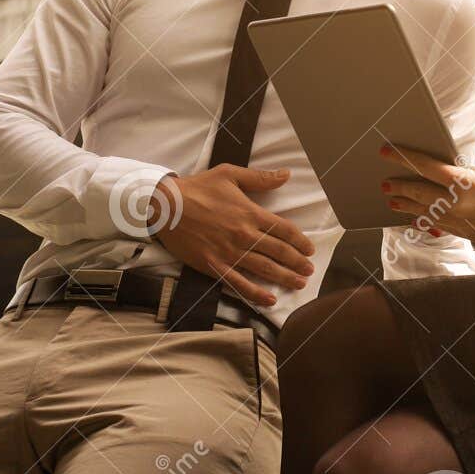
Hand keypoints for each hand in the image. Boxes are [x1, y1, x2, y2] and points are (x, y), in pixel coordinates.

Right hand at [147, 165, 315, 306]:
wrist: (165, 205)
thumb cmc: (197, 188)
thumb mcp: (229, 174)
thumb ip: (260, 178)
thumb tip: (286, 175)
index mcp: (250, 213)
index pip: (284, 230)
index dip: (300, 241)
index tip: (309, 249)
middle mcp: (244, 234)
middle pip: (279, 252)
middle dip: (297, 262)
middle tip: (309, 270)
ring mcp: (229, 252)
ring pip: (264, 269)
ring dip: (285, 278)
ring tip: (299, 284)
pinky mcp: (214, 265)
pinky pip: (239, 283)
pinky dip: (256, 293)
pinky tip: (270, 299)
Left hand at [378, 144, 474, 243]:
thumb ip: (457, 178)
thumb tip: (433, 176)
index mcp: (463, 182)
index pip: (424, 167)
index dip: (402, 158)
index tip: (385, 151)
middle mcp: (458, 204)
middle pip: (419, 193)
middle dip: (399, 188)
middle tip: (383, 183)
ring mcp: (460, 222)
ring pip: (425, 213)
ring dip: (406, 207)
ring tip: (391, 201)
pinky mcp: (465, 234)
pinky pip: (438, 226)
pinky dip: (424, 219)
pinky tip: (415, 217)